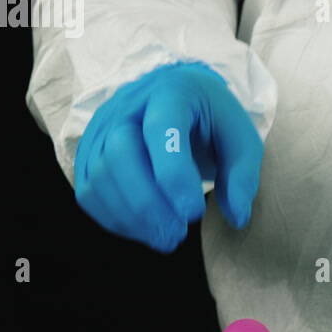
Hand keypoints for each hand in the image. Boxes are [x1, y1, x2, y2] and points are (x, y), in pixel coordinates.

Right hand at [74, 62, 263, 252]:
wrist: (178, 97)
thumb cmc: (213, 120)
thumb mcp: (241, 139)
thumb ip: (242, 176)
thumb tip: (237, 217)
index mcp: (171, 92)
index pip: (162, 129)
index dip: (174, 176)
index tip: (195, 214)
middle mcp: (128, 105)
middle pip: (121, 152)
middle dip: (148, 202)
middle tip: (178, 234)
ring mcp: (102, 128)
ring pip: (100, 174)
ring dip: (132, 216)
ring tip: (167, 239)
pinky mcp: (89, 152)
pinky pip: (89, 191)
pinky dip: (114, 218)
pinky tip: (145, 231)